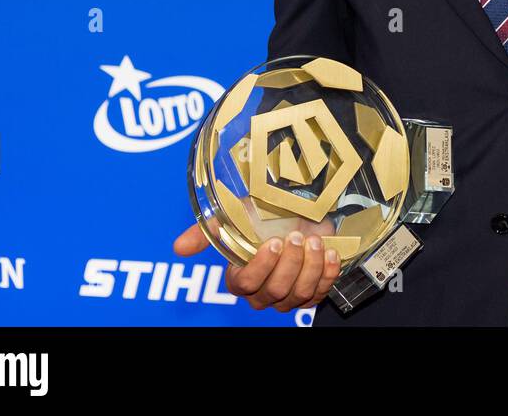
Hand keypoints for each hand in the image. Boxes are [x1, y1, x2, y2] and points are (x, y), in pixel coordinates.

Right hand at [173, 223, 341, 310]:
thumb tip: (178, 247)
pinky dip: (327, 273)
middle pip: (275, 291)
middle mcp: (263, 292)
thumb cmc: (267, 216)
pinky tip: (329, 253)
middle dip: (289, 263)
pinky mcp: (312, 292)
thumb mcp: (235, 216)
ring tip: (315, 241)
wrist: (302, 212)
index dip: (262, 265)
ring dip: (310, 266)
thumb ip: (207, 231)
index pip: (246, 284)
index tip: (274, 241)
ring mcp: (289, 295)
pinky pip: (320, 294)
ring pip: (298, 295)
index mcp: (241, 277)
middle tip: (297, 237)